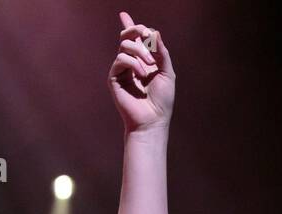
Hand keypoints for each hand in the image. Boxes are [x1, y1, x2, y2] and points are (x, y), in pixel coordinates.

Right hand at [107, 11, 175, 133]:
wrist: (153, 120)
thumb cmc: (162, 100)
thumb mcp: (167, 73)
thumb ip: (162, 53)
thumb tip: (155, 32)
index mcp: (144, 61)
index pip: (136, 39)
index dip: (135, 27)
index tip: (137, 24)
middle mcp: (131, 63)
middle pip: (127, 36)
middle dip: (136, 30)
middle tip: (146, 35)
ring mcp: (122, 70)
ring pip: (124, 45)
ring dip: (140, 51)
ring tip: (150, 65)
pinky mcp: (114, 78)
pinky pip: (121, 60)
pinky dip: (133, 63)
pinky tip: (142, 74)